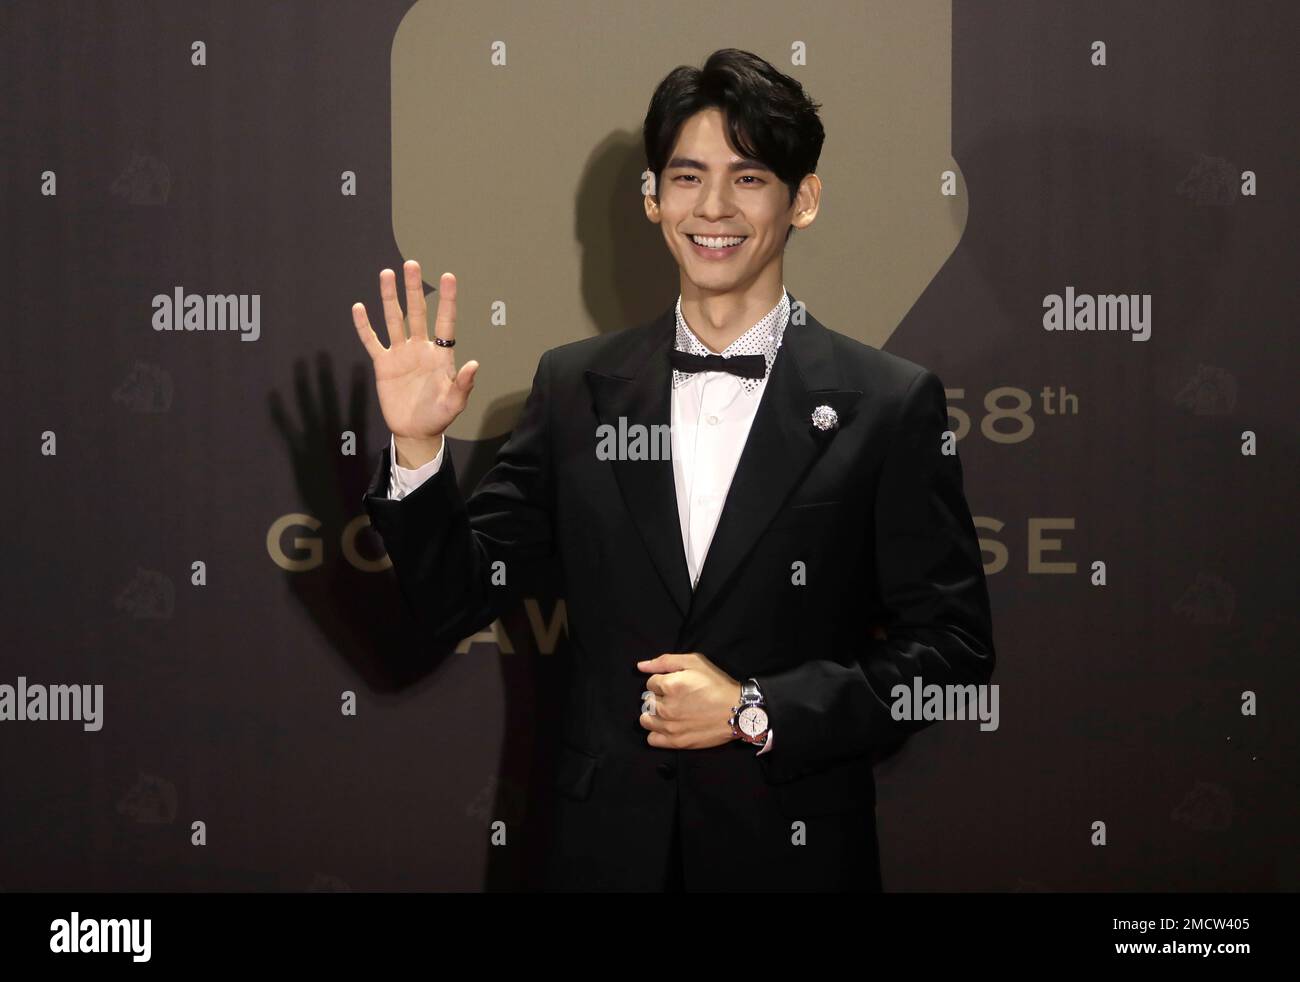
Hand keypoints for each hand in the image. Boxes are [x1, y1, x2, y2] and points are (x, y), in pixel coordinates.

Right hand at [351, 261, 477, 456]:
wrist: (415, 431)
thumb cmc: (438, 416)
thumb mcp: (454, 403)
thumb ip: (463, 384)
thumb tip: (474, 364)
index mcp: (440, 354)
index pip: (445, 322)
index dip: (447, 299)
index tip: (449, 276)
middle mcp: (420, 348)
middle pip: (417, 312)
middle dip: (414, 289)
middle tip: (412, 264)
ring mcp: (401, 354)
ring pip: (394, 320)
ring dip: (390, 297)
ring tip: (387, 274)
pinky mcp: (383, 365)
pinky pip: (372, 341)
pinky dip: (365, 326)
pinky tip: (359, 308)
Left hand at [637, 653, 740, 749]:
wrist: (737, 711)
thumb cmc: (717, 684)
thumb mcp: (694, 662)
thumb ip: (664, 661)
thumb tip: (640, 666)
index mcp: (669, 685)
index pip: (650, 683)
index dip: (663, 682)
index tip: (676, 685)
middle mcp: (666, 707)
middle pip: (647, 701)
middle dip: (658, 697)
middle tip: (676, 698)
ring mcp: (670, 727)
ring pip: (646, 720)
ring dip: (654, 715)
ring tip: (670, 712)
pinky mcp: (676, 742)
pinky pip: (651, 739)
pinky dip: (657, 733)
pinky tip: (669, 727)